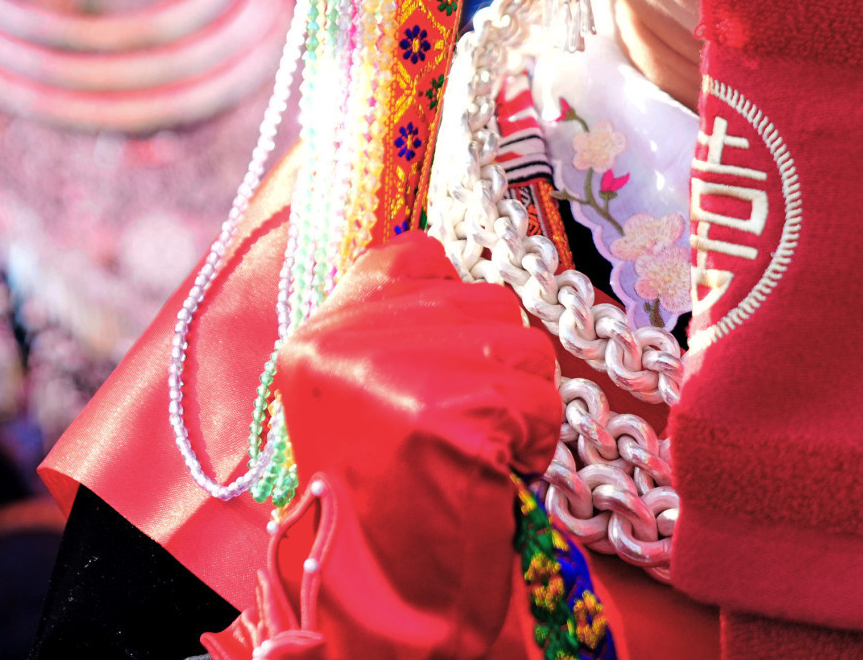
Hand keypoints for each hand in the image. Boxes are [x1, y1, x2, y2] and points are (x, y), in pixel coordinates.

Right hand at [207, 235, 563, 659]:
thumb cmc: (378, 503)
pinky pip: (543, 402)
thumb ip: (394, 325)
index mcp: (318, 333)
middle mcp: (349, 342)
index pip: (420, 256)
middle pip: (486, 299)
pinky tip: (497, 475)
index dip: (453, 308)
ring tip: (478, 453)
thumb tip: (457, 274)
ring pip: (526, 345)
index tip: (446, 368)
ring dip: (523, 404)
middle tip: (463, 429)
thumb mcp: (356, 395)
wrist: (379, 606)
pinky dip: (537, 444)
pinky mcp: (458, 417)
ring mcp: (403, 375)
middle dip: (497, 365)